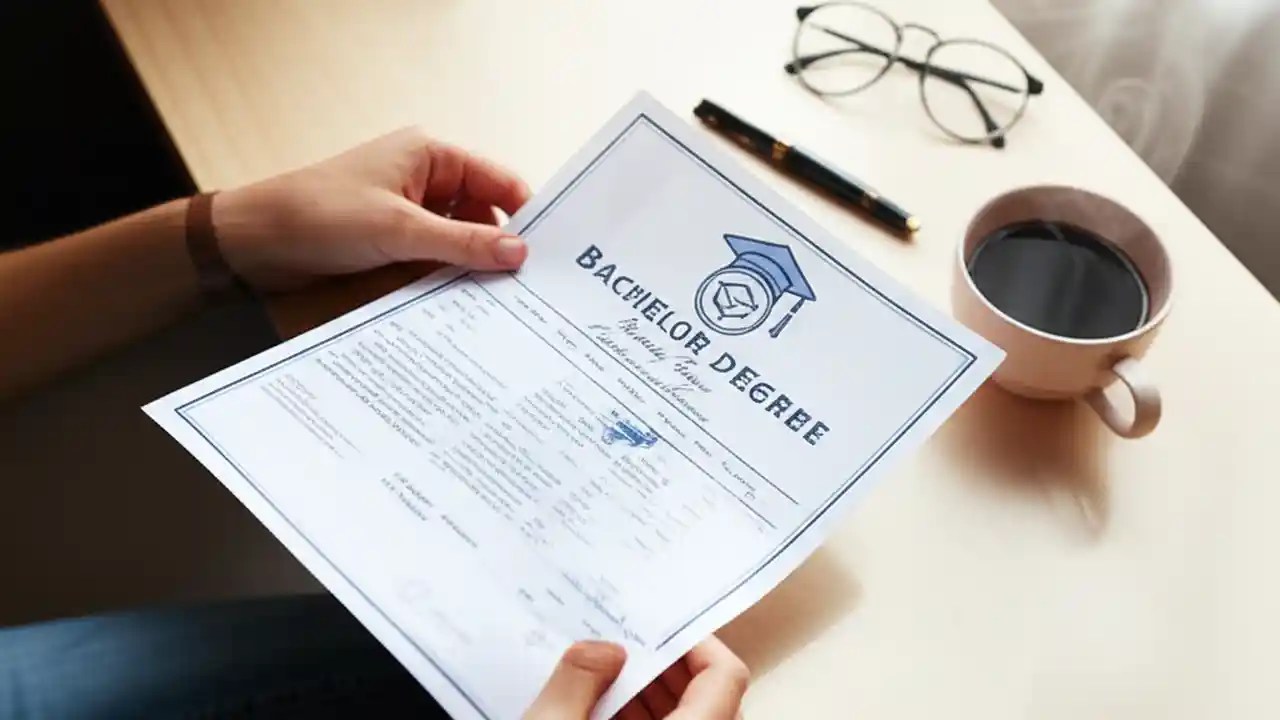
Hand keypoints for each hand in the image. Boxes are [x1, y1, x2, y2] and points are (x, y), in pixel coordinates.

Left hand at [213, 126, 531, 291]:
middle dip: (500, 249)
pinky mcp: (392, 242)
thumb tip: (519, 253)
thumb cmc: (318, 214)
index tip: (548, 255)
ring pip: (460, 242)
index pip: (499, 183)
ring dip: (472, 268)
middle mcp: (424, 180)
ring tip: (499, 303)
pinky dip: (447, 279)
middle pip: (483, 215)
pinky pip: (435, 259)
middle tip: (528, 289)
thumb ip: (462, 242)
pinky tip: (461, 305)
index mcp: (431, 156)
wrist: (252, 242)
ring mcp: (408, 212)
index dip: (526, 216)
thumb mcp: (398, 230)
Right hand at [523, 637, 748, 719]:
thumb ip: (577, 681)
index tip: (658, 628)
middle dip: (665, 670)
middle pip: (710, 700)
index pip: (726, 677)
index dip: (696, 644)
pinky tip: (596, 715)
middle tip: (622, 649)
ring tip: (602, 683)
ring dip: (653, 700)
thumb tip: (605, 649)